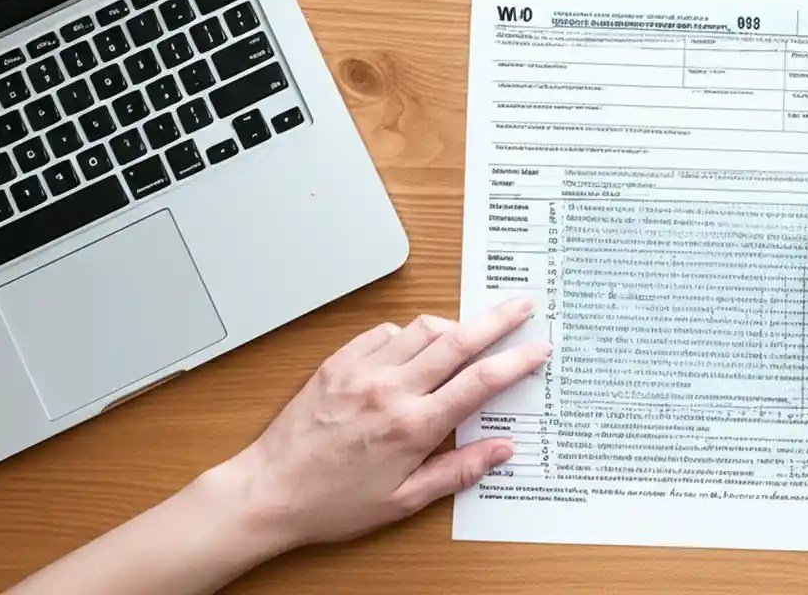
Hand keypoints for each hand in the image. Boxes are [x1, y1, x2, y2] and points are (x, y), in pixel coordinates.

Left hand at [204, 298, 548, 549]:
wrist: (269, 491)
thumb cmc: (334, 502)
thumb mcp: (404, 500)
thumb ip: (458, 470)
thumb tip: (501, 450)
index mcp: (413, 426)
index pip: (480, 382)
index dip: (516, 361)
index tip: (538, 348)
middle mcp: (391, 391)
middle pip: (459, 340)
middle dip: (497, 319)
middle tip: (522, 305)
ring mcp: (362, 371)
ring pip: (422, 328)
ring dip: (451, 326)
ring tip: (467, 334)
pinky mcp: (337, 363)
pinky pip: (383, 333)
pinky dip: (406, 335)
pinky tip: (411, 350)